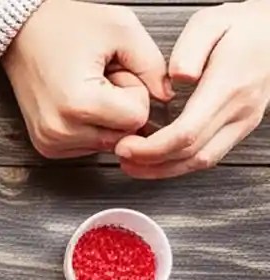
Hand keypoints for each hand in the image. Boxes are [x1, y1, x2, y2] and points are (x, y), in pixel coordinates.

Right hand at [2, 0, 170, 158]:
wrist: (22, 33)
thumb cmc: (66, 26)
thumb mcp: (122, 30)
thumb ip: (154, 66)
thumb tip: (167, 99)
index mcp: (78, 105)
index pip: (137, 117)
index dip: (134, 90)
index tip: (113, 71)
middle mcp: (59, 131)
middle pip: (123, 134)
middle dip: (121, 106)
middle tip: (100, 78)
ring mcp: (50, 142)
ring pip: (108, 143)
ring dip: (106, 117)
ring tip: (86, 87)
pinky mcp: (46, 146)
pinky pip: (89, 145)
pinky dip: (91, 125)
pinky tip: (77, 102)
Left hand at [117, 0, 269, 177]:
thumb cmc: (241, 25)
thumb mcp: (210, 23)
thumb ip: (190, 48)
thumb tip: (177, 77)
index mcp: (228, 87)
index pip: (187, 133)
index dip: (152, 148)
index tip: (126, 146)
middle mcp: (239, 109)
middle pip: (192, 154)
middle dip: (151, 162)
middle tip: (122, 155)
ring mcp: (243, 121)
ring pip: (202, 162)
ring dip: (164, 169)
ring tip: (133, 164)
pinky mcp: (241, 125)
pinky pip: (209, 155)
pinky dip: (180, 163)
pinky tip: (157, 160)